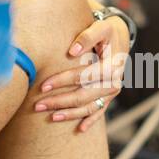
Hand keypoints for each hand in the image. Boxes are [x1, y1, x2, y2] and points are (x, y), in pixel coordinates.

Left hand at [35, 14, 129, 132]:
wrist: (120, 38)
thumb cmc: (106, 32)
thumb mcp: (100, 28)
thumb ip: (87, 37)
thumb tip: (72, 51)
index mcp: (111, 67)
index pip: (82, 77)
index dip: (62, 81)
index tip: (43, 85)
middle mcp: (113, 82)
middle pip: (83, 96)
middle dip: (60, 102)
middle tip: (38, 105)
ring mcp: (112, 92)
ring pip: (89, 107)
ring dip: (70, 114)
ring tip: (51, 117)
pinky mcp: (110, 97)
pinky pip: (99, 111)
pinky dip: (90, 121)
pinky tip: (79, 129)